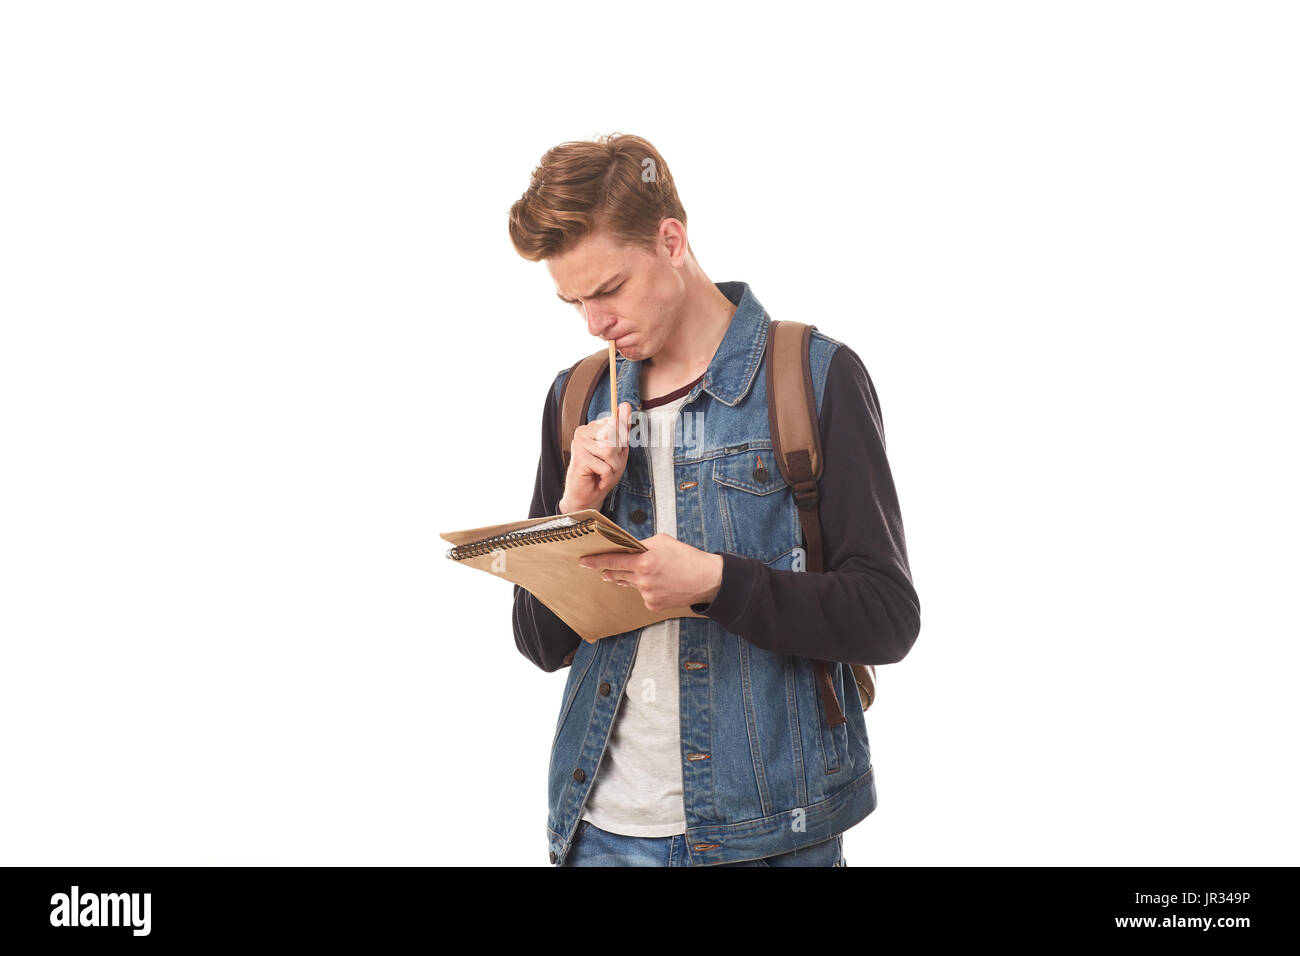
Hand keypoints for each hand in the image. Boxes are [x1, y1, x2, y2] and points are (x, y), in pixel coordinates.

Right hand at [559, 402, 631, 513]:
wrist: (587, 497)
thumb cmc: (602, 474)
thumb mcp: (619, 450)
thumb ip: (623, 428)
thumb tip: (625, 404)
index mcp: (593, 427)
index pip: (616, 422)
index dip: (621, 442)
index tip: (612, 454)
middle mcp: (583, 431)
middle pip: (613, 434)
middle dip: (617, 455)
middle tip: (608, 466)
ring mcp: (579, 443)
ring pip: (610, 451)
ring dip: (612, 468)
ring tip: (603, 473)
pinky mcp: (579, 457)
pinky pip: (606, 466)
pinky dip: (607, 478)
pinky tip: (598, 480)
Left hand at [577, 534, 723, 611]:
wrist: (707, 579)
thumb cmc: (687, 558)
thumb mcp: (663, 541)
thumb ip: (641, 545)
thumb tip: (627, 549)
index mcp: (644, 561)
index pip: (613, 560)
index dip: (596, 561)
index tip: (584, 562)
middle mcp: (643, 579)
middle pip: (617, 574)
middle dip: (610, 571)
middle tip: (604, 570)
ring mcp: (647, 594)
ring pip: (630, 584)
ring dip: (631, 578)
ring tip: (648, 573)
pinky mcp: (652, 605)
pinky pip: (642, 595)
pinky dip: (646, 589)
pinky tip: (660, 584)